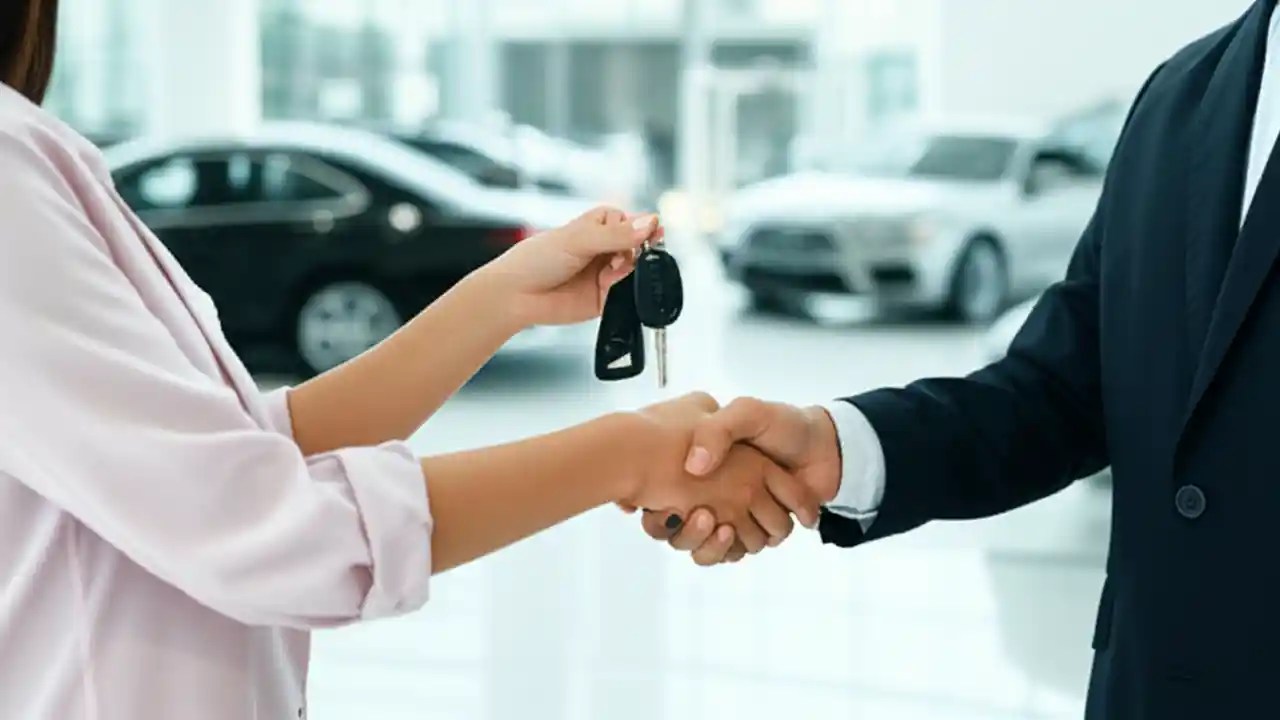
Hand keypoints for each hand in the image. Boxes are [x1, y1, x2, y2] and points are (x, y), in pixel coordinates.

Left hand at [481, 206, 662, 326]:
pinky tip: (612, 285)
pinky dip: (627, 290)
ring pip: (636, 269)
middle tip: (628, 253)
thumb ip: (615, 234)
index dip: (639, 226)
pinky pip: (628, 294)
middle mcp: (604, 249)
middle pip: (638, 246)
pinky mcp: (606, 298)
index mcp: (597, 227)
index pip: (630, 220)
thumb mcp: (577, 239)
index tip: (649, 231)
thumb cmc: (535, 260)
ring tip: (612, 269)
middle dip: (637, 250)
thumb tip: (649, 223)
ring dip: (631, 269)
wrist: (516, 295)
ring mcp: (606, 274)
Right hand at [638, 398, 841, 563]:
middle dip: (686, 531)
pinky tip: (737, 533)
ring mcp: (731, 514)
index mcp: (701, 466)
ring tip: (724, 526)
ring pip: (702, 546)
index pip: (659, 496)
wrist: (825, 449)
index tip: (665, 507)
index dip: (657, 510)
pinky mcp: (751, 531)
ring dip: (710, 543)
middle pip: (677, 530)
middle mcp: (710, 492)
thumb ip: (718, 431)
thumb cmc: (784, 426)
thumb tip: (694, 467)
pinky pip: (730, 553)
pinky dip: (730, 550)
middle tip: (702, 515)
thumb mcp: (747, 413)